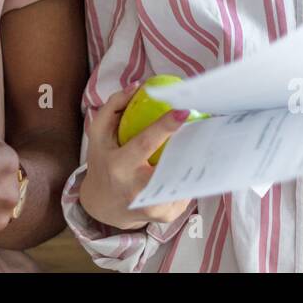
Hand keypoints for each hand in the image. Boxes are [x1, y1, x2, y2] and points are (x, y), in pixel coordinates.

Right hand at [77, 82, 192, 230]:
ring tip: (202, 143)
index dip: (164, 127)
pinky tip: (192, 164)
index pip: (144, 143)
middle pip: (171, 166)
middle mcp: (136, 189)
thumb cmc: (103, 162)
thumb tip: (138, 87)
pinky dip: (190, 177)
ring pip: (183, 181)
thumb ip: (114, 106)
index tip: (183, 110)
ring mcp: (153, 206)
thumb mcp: (99, 134)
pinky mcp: (166, 215)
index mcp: (119, 166)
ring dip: (194, 162)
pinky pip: (185, 192)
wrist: (103, 205)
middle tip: (204, 127)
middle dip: (190, 147)